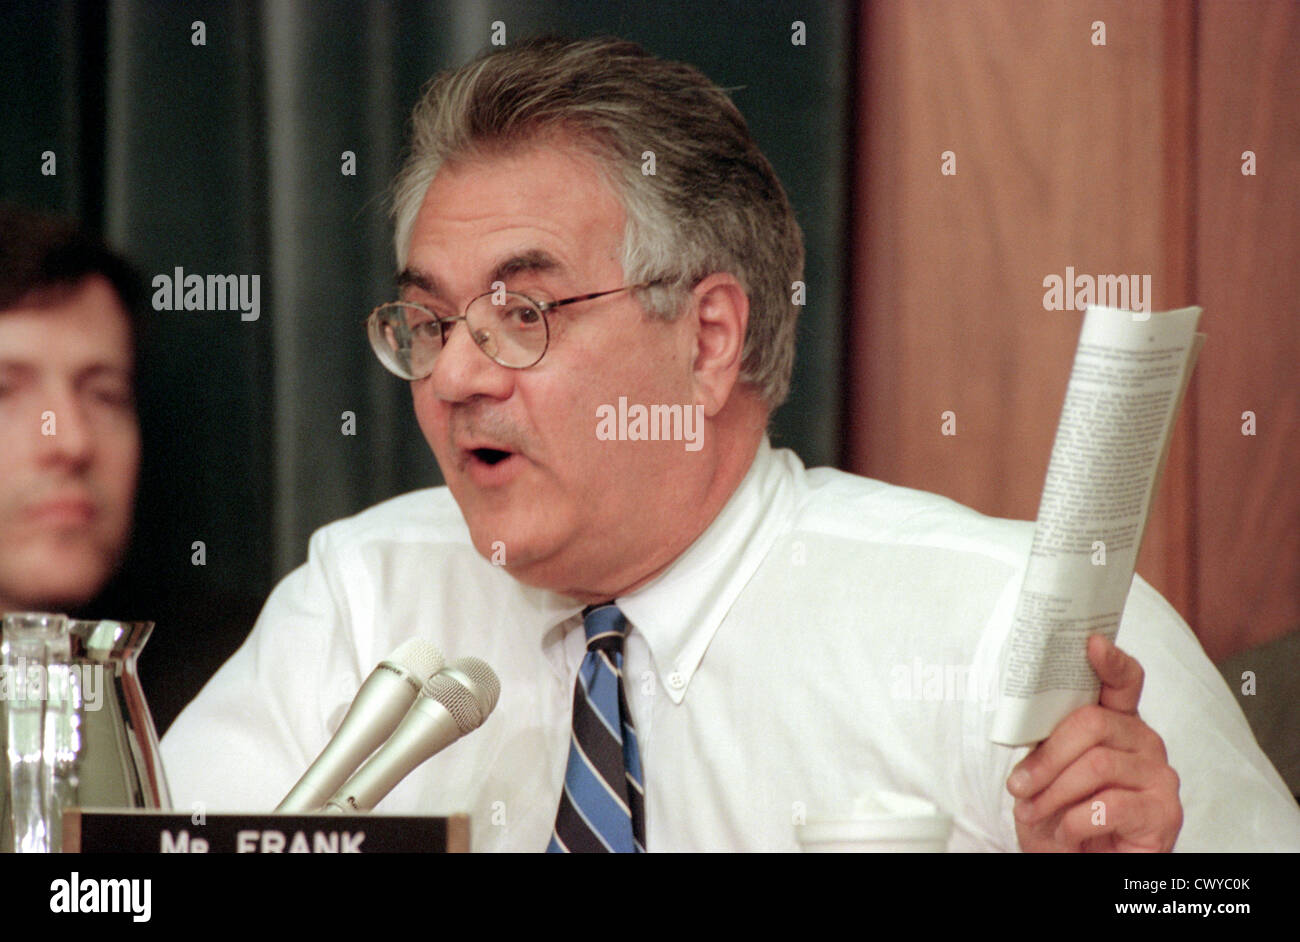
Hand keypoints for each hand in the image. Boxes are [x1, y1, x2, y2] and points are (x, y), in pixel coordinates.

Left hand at [1007, 635, 1182, 851]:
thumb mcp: (1047, 771)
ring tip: (1034, 813)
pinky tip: (1068, 833)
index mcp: (1117, 723)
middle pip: (1092, 723)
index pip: (1123, 680)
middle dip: (1046, 757)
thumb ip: (1047, 739)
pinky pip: (1109, 806)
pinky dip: (1075, 822)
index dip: (1109, 661)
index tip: (1090, 642)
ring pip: (1096, 765)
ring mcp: (1160, 776)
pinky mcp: (1164, 813)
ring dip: (1053, 793)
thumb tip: (1021, 719)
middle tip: (1019, 786)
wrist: (1081, 864)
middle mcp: (1144, 741)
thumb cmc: (1065, 813)